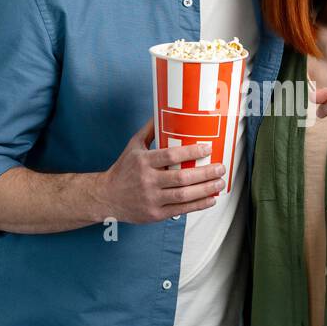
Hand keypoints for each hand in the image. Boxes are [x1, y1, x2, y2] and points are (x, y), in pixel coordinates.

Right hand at [98, 118, 225, 222]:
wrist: (106, 197)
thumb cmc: (123, 170)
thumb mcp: (133, 146)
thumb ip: (149, 130)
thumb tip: (163, 112)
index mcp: (143, 161)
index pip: (171, 155)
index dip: (192, 152)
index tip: (208, 148)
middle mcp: (147, 180)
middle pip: (181, 177)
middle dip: (205, 173)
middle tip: (220, 168)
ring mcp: (152, 199)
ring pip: (184, 195)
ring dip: (206, 189)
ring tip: (220, 183)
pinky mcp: (155, 214)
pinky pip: (181, 210)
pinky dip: (198, 205)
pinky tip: (211, 199)